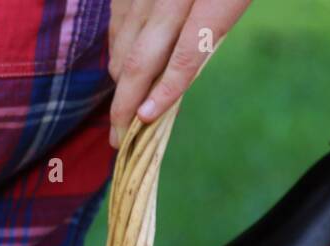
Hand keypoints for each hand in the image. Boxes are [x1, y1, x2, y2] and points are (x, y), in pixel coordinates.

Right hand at [108, 0, 251, 147]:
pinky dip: (118, 49)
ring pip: (122, 44)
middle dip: (126, 103)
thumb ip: (211, 28)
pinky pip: (118, 23)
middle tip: (118, 139)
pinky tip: (122, 65)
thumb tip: (177, 78)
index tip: (145, 121)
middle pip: (141, 59)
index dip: (165, 92)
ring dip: (120, 81)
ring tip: (122, 108)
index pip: (186, 56)